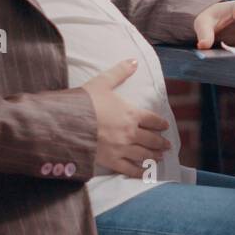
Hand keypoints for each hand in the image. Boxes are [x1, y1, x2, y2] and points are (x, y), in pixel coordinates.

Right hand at [82, 59, 170, 178]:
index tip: (165, 126)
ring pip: (143, 154)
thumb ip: (120, 72)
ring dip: (154, 155)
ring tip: (160, 157)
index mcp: (131, 113)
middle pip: (150, 138)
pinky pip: (129, 168)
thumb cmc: (85, 101)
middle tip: (167, 145)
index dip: (160, 123)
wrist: (67, 122)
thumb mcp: (103, 82)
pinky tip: (145, 173)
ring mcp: (121, 147)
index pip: (151, 119)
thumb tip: (133, 61)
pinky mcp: (111, 160)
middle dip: (160, 142)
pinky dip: (139, 172)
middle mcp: (130, 132)